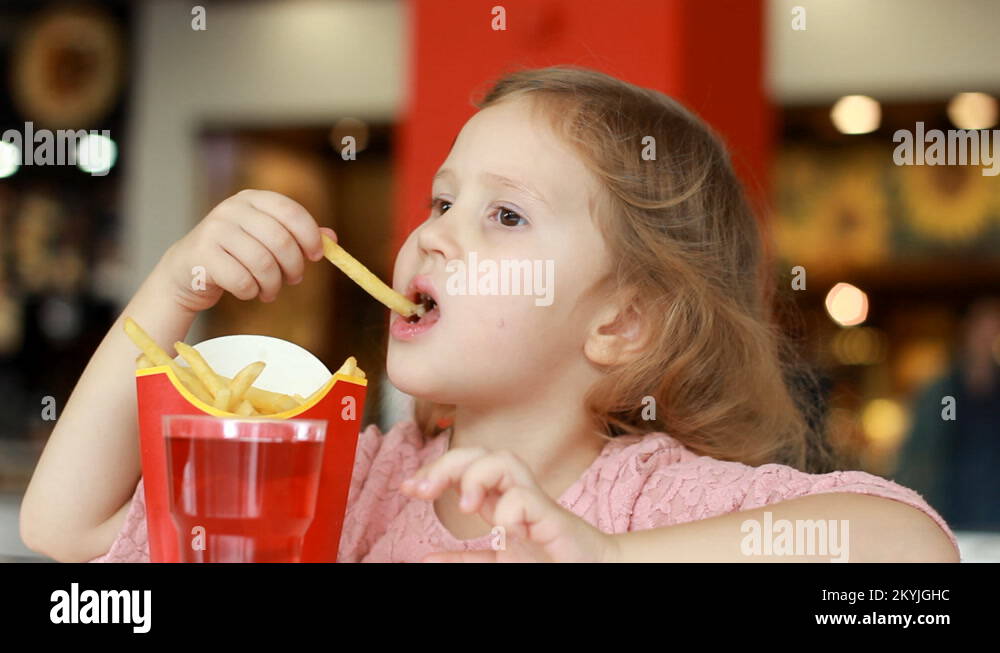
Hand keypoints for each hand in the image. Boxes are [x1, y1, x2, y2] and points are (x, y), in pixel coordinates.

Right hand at [156, 189, 334, 312]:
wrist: (187, 271)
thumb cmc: (235, 255)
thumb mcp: (265, 239)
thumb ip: (298, 236)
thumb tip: (332, 238)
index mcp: (252, 198)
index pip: (290, 211)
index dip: (309, 235)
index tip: (316, 256)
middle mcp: (231, 209)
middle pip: (280, 240)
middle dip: (293, 266)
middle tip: (294, 279)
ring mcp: (213, 230)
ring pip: (262, 263)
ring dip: (273, 284)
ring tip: (270, 291)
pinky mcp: (202, 255)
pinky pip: (241, 280)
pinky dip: (251, 292)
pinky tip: (248, 291)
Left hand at [400, 447, 619, 561]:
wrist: (593, 571)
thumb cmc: (549, 562)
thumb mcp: (496, 562)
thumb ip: (464, 559)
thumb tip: (425, 558)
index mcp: (500, 502)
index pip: (464, 467)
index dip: (435, 470)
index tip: (408, 487)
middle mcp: (516, 495)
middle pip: (480, 453)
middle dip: (447, 463)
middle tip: (421, 489)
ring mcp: (536, 504)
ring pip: (506, 460)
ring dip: (477, 475)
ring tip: (464, 505)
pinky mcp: (554, 521)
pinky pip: (527, 498)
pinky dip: (508, 509)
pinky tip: (502, 530)